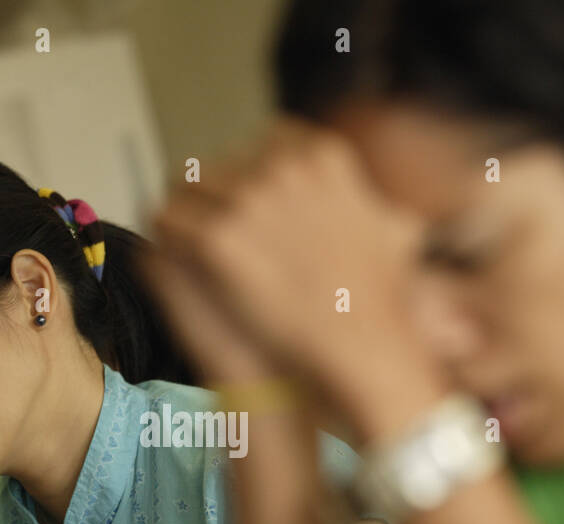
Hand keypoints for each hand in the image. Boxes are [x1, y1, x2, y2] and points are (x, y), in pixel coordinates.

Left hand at [147, 117, 450, 443]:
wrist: (361, 343)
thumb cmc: (377, 300)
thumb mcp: (393, 232)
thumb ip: (375, 205)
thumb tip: (379, 206)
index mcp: (321, 155)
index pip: (266, 141)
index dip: (253, 173)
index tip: (249, 199)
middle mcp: (282, 167)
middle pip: (223, 162)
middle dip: (218, 193)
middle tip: (216, 225)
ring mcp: (247, 201)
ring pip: (189, 184)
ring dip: (189, 211)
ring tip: (191, 241)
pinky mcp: (218, 239)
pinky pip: (170, 220)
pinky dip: (169, 236)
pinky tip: (180, 256)